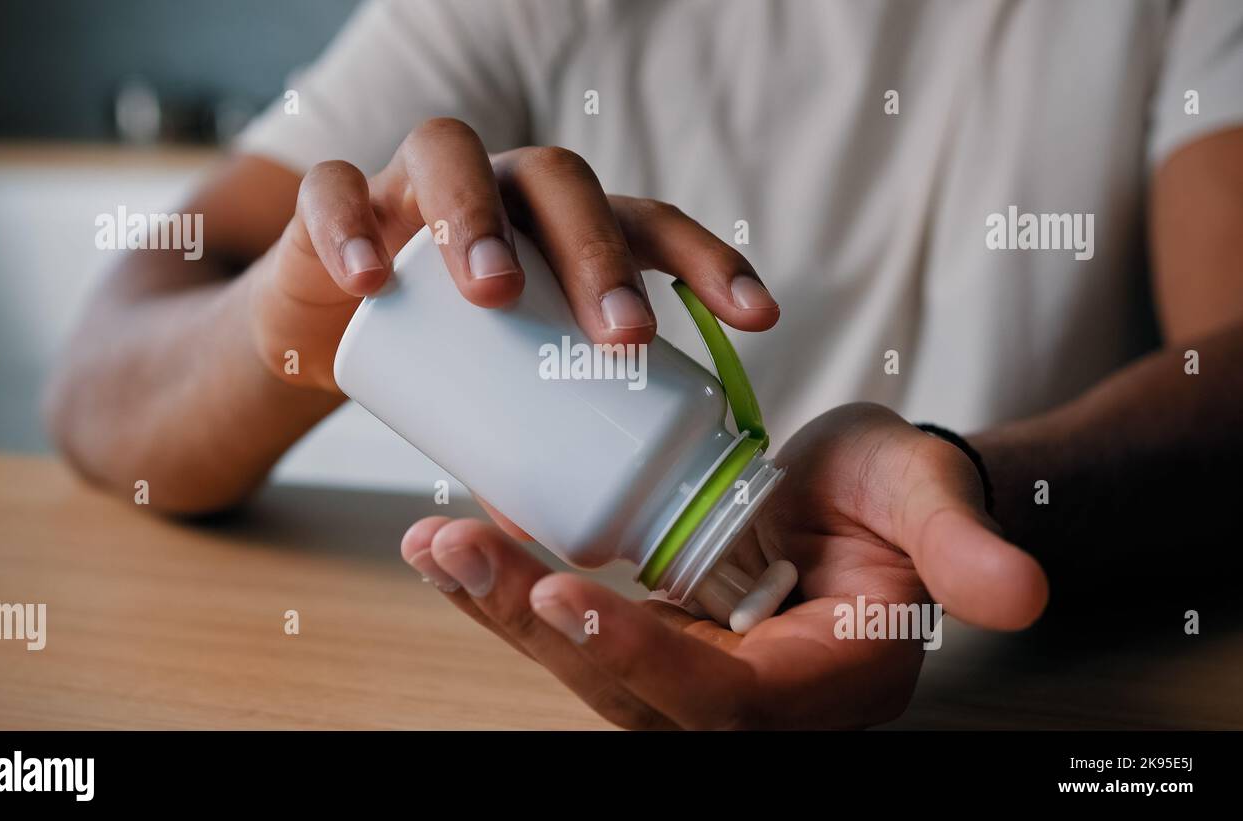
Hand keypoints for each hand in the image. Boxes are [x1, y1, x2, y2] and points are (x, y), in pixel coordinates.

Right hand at [248, 117, 779, 391]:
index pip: (648, 226)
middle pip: (560, 184)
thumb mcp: (496, 396)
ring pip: (453, 157)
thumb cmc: (443, 354)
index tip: (759, 321)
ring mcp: (414, 185)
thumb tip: (546, 532)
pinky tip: (369, 280)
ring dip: (476, 219)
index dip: (707, 263)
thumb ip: (521, 444)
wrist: (326, 327)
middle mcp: (499, 190)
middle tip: (621, 336)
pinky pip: (333, 192)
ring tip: (491, 294)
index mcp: (560, 231)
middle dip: (598, 254)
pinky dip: (348, 228)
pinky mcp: (332, 204)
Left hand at [400, 403, 1047, 728]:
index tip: (562, 596)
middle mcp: (744, 702)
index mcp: (816, 685)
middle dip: (530, 624)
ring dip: (500, 605)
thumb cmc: (900, 499)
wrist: (866, 501)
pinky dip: (513, 586)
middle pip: (623, 687)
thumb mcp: (929, 500)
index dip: (641, 655)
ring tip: (434, 540)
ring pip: (583, 662)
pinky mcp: (656, 639)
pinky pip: (576, 627)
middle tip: (453, 545)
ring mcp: (691, 674)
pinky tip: (458, 538)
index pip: (719, 697)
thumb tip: (1022, 596)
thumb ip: (962, 547)